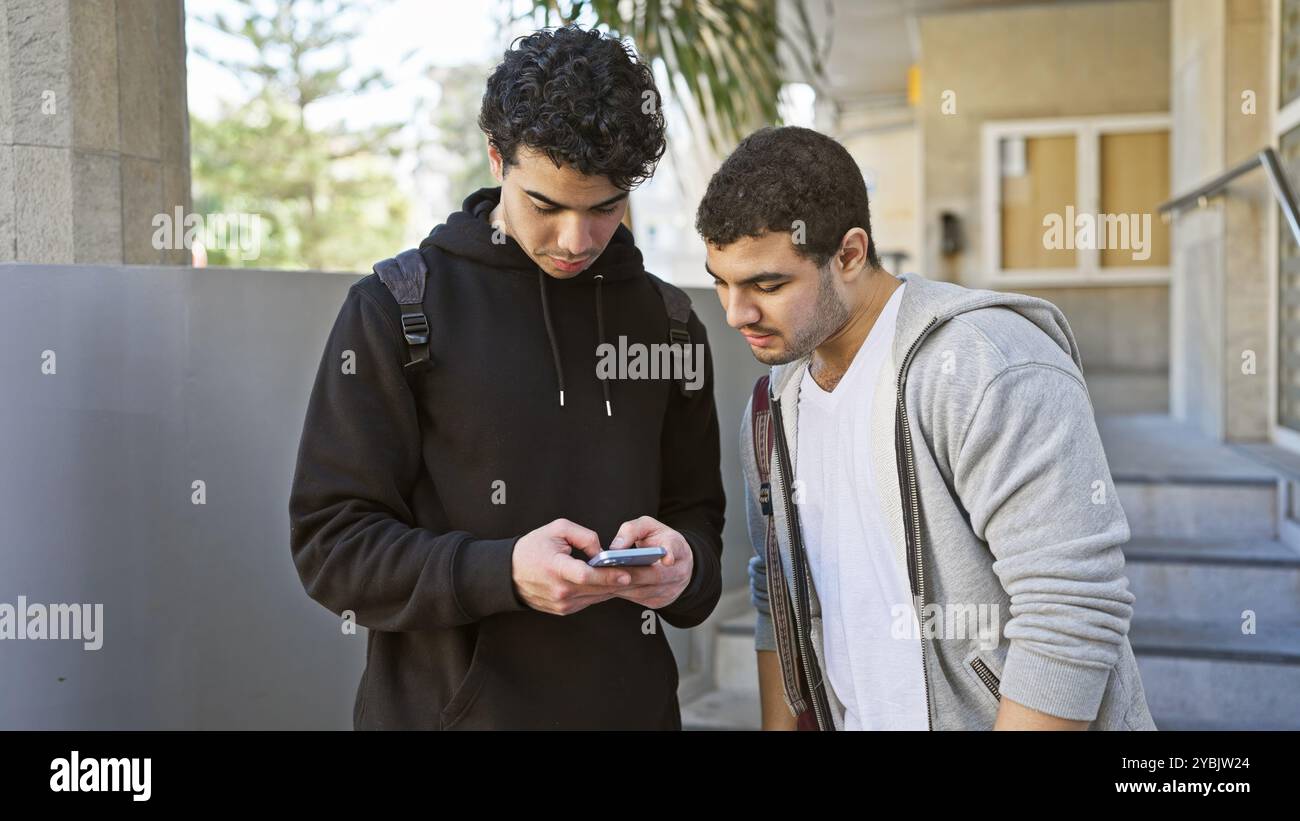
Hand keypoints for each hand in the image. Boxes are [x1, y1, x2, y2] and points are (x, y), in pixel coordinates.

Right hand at [511, 518, 631, 615]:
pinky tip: (614, 583)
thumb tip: (603, 551)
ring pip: (596, 596)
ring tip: (634, 577)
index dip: (607, 575)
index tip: (626, 573)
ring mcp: (561, 604)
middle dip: (620, 581)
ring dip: (613, 588)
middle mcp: (559, 590)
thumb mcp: (556, 529)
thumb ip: (584, 536)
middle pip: (596, 588)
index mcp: (555, 568)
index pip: (585, 575)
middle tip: (643, 573)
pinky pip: (589, 601)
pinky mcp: (563, 610)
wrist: (507, 574)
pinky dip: (601, 592)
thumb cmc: (532, 547)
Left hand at [607, 516, 692, 609]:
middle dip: (629, 574)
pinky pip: (637, 599)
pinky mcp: (658, 602)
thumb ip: (631, 530)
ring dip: (620, 586)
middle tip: (606, 571)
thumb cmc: (659, 540)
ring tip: (600, 579)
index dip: (670, 554)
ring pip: (642, 591)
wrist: (675, 561)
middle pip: (654, 576)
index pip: (675, 550)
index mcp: (678, 549)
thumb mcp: (648, 526)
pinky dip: (620, 592)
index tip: (666, 560)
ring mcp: (669, 590)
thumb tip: (615, 548)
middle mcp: (678, 572)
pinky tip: (605, 587)